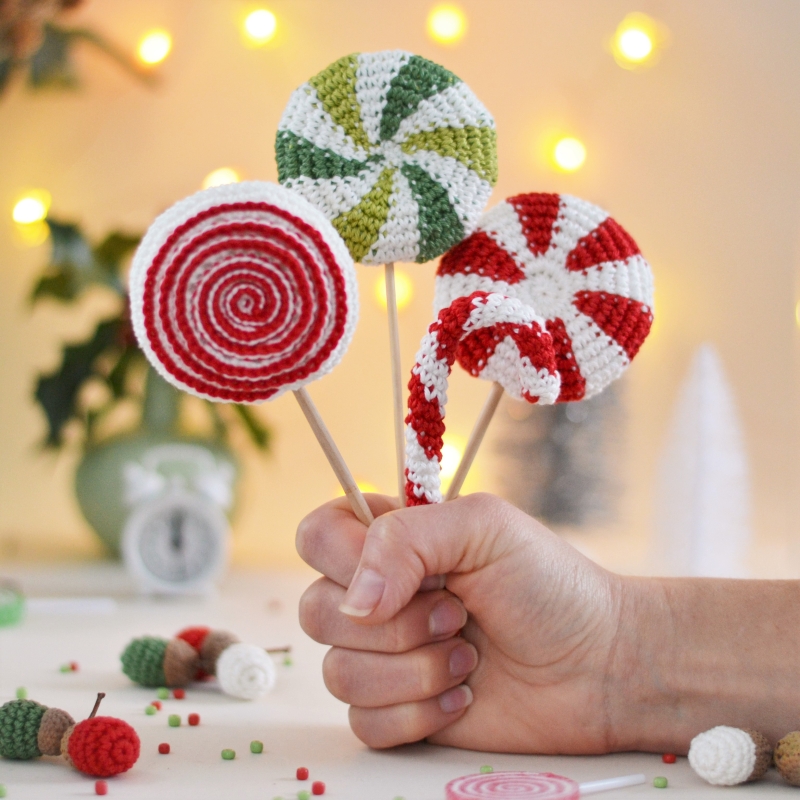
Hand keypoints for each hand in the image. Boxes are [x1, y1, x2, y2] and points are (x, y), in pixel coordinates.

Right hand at [296, 493, 623, 751]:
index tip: (407, 576)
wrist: (597, 666)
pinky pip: (364, 723)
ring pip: (338, 673)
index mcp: (393, 541)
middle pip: (317, 612)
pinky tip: (464, 693)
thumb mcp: (482, 527)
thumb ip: (404, 540)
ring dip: (414, 670)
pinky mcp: (399, 710)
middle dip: (395, 624)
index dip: (345, 559)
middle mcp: (381, 596)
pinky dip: (419, 713)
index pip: (317, 535)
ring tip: (469, 654)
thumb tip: (354, 599)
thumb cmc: (549, 585)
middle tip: (456, 612)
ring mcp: (386, 655)